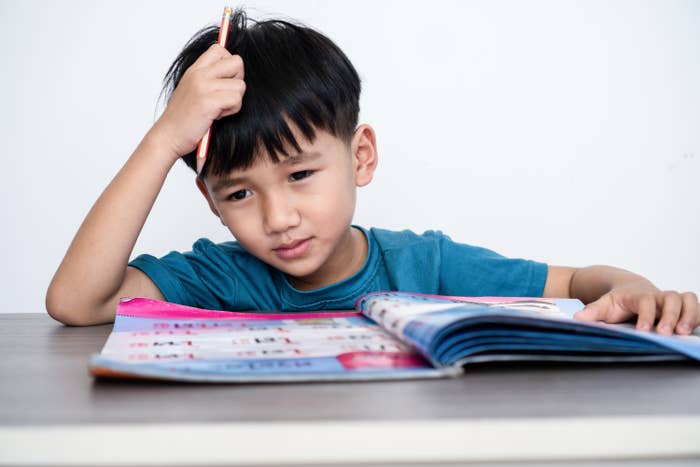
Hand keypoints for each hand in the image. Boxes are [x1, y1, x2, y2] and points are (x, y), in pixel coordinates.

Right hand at [150, 44, 245, 159]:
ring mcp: (203, 86)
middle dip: (238, 81)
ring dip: (235, 100)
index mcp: (195, 70)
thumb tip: (232, 73)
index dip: (229, 66)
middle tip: (225, 96)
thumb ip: (208, 78)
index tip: (222, 83)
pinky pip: (236, 100)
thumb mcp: (192, 90)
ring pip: (240, 85)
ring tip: (219, 109)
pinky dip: (232, 110)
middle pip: (237, 62)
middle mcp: (198, 74)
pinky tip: (217, 116)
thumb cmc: (182, 118)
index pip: (220, 49)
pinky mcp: (208, 102)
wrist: (168, 136)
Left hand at [574, 285, 699, 334]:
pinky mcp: (681, 306)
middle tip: (665, 333)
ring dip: (689, 314)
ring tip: (683, 332)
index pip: (645, 302)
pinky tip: (694, 330)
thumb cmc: (618, 301)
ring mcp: (670, 300)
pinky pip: (695, 306)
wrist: (630, 290)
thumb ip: (592, 311)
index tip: (643, 330)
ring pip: (687, 299)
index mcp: (637, 295)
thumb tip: (577, 318)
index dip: (646, 315)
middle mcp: (657, 295)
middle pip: (671, 298)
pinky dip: (697, 315)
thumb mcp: (603, 305)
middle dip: (670, 315)